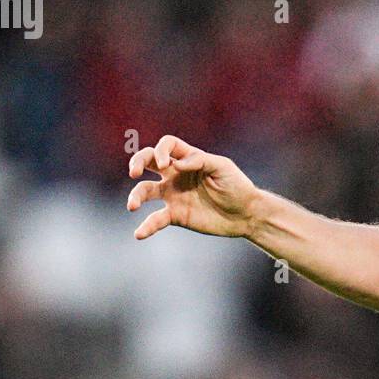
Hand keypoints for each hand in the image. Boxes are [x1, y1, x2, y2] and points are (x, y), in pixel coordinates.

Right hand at [126, 134, 260, 239]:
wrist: (245, 214)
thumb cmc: (237, 186)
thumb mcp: (222, 167)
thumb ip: (200, 161)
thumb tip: (175, 165)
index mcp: (189, 159)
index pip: (167, 145)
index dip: (161, 150)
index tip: (166, 165)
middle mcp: (176, 174)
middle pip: (148, 161)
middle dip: (137, 162)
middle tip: (134, 172)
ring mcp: (173, 195)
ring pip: (145, 190)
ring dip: (136, 196)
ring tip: (133, 206)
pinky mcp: (175, 215)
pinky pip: (155, 220)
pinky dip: (146, 226)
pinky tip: (139, 234)